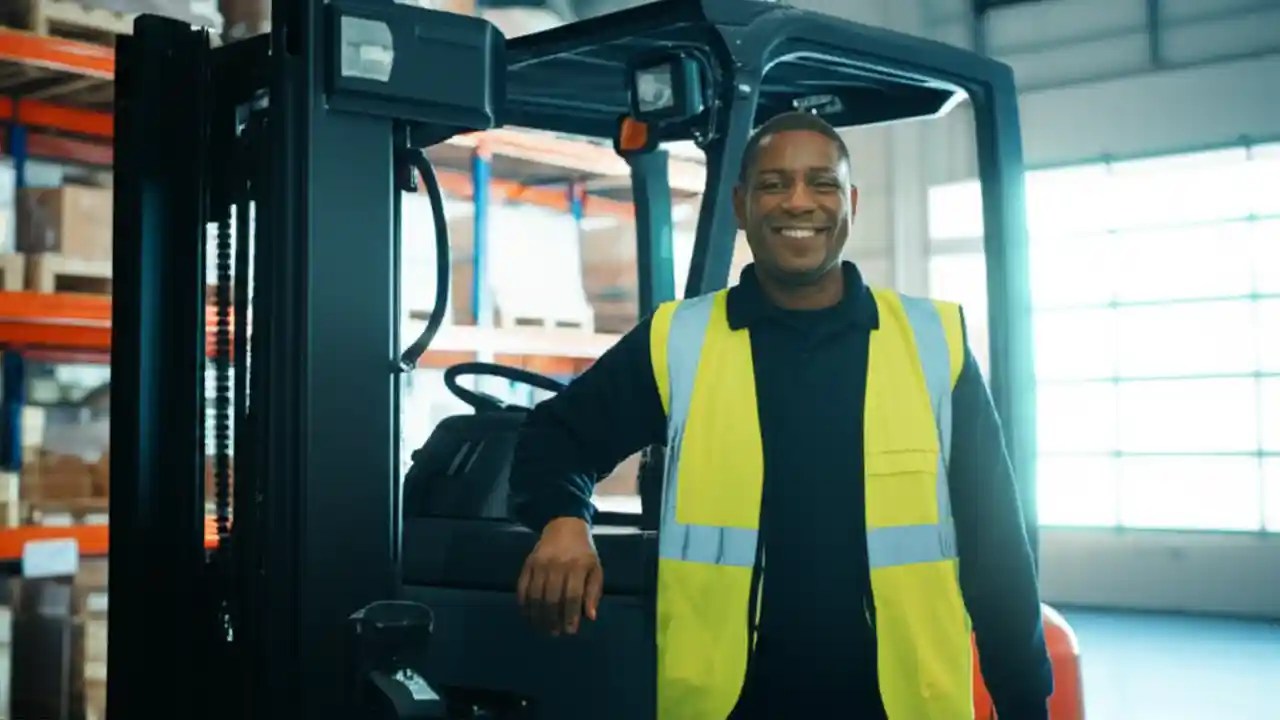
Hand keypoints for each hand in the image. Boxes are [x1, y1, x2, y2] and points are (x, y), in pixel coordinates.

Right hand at [516, 517, 602, 635]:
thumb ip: (593, 592)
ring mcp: (540, 564)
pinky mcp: (528, 563)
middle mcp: (557, 565)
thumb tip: (590, 616)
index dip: (571, 616)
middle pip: (552, 599)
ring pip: (536, 596)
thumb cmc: (583, 552)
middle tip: (554, 633)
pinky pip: (523, 587)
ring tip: (541, 628)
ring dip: (537, 616)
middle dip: (553, 620)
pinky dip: (523, 603)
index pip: (573, 596)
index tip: (570, 631)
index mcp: (577, 566)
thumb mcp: (595, 568)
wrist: (564, 526)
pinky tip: (528, 615)